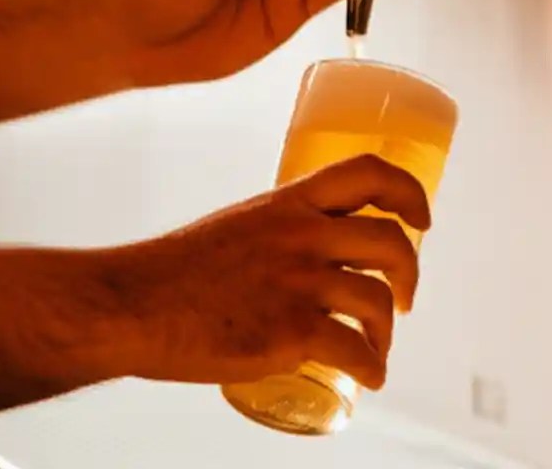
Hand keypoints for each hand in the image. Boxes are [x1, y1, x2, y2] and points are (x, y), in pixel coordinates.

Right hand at [105, 155, 430, 388]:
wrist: (129, 306)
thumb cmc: (175, 273)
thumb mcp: (239, 227)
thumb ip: (280, 234)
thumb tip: (309, 253)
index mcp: (288, 205)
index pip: (368, 173)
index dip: (409, 191)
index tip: (422, 216)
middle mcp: (301, 236)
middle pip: (391, 241)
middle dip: (411, 273)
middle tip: (405, 297)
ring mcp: (297, 283)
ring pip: (378, 300)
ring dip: (388, 330)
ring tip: (377, 346)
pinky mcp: (289, 332)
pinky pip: (356, 351)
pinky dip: (373, 368)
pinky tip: (370, 377)